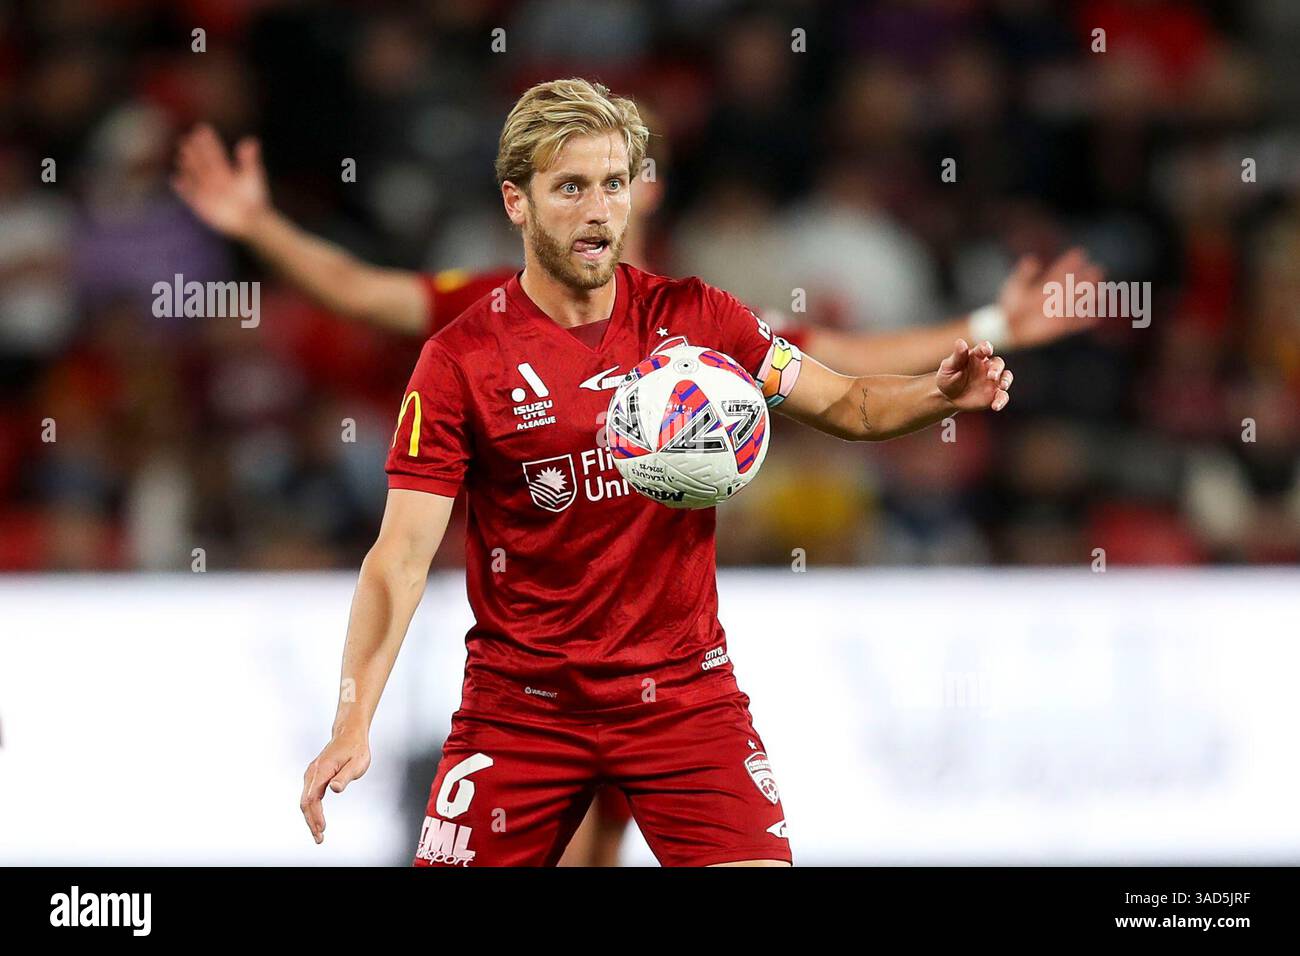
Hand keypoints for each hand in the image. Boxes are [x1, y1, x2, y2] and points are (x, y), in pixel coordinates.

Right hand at [171, 124, 270, 239]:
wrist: (251, 221)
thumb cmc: (254, 199)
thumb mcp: (252, 176)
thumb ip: (249, 160)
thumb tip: (250, 141)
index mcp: (226, 171)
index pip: (215, 153)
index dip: (209, 142)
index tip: (203, 129)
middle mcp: (214, 180)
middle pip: (202, 162)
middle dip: (195, 151)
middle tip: (188, 139)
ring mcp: (207, 192)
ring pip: (194, 176)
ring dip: (187, 166)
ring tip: (182, 156)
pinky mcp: (201, 205)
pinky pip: (189, 195)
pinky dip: (183, 189)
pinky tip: (176, 180)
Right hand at [300, 730, 370, 844]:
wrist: (349, 734)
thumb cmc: (355, 748)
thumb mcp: (357, 763)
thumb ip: (345, 777)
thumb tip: (334, 789)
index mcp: (322, 770)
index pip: (313, 798)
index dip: (316, 815)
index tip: (322, 828)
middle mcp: (313, 772)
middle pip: (305, 802)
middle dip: (311, 821)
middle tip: (319, 838)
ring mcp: (312, 774)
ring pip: (305, 800)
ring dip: (310, 817)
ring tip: (318, 833)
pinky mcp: (314, 776)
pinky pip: (309, 796)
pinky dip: (311, 809)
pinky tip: (317, 819)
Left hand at [937, 339, 1012, 412]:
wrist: (948, 397)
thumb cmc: (948, 378)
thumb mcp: (948, 367)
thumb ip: (957, 356)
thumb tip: (960, 342)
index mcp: (976, 357)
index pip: (984, 348)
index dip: (986, 348)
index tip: (987, 350)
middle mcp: (987, 367)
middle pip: (998, 363)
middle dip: (997, 368)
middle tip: (991, 375)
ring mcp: (992, 381)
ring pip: (1006, 377)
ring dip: (1006, 381)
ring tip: (1002, 386)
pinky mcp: (994, 394)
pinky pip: (1002, 396)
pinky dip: (1002, 400)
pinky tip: (995, 406)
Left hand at [999, 247, 1104, 348]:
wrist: (1008, 326)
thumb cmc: (1011, 304)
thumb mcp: (1017, 285)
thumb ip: (1024, 274)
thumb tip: (1032, 259)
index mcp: (1047, 285)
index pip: (1061, 272)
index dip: (1069, 263)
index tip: (1080, 253)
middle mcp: (1056, 297)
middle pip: (1072, 287)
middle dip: (1084, 279)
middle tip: (1096, 269)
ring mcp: (1058, 311)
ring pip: (1076, 303)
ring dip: (1087, 298)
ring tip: (1097, 291)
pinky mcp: (1059, 327)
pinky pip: (1073, 325)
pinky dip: (1083, 323)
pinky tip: (1094, 318)